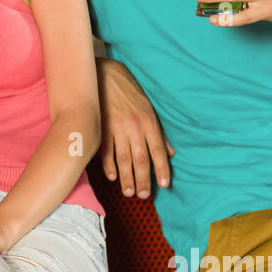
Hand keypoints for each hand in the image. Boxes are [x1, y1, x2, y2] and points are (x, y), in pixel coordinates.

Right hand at [98, 58, 172, 198]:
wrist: (103, 74)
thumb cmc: (128, 91)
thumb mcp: (148, 108)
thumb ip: (159, 133)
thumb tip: (171, 152)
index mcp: (148, 122)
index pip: (158, 151)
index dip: (162, 169)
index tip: (164, 184)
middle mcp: (134, 127)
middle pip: (141, 159)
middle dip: (143, 180)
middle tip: (143, 196)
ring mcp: (116, 128)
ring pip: (123, 159)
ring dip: (127, 178)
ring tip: (129, 192)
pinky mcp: (101, 128)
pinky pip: (106, 151)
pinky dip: (108, 165)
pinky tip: (113, 177)